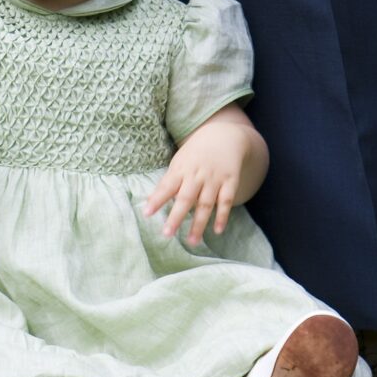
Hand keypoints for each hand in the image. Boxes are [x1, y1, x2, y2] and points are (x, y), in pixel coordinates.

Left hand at [143, 118, 261, 245]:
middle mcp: (197, 175)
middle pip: (185, 198)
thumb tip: (150, 201)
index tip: (146, 213)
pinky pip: (226, 201)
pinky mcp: (230, 182)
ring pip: (206, 204)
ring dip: (199, 223)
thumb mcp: (179, 162)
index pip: (166, 186)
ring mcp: (215, 179)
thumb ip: (168, 182)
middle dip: (176, 217)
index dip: (156, 200)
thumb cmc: (196, 153)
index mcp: (182, 169)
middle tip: (167, 234)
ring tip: (192, 241)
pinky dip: (222, 216)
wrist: (225, 135)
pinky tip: (217, 230)